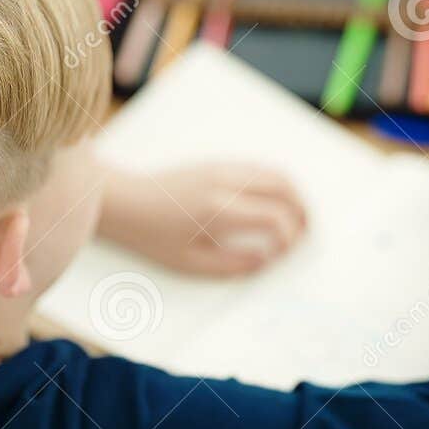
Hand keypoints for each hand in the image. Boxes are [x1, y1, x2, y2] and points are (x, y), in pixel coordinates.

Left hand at [98, 163, 307, 275]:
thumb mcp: (189, 262)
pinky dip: (275, 183)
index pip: (274, 218)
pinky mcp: (217, 163)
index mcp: (219, 210)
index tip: (284, 253)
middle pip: (283, 188)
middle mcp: (225, 183)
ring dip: (293, 194)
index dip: (289, 238)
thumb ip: (232, 265)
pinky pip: (258, 168)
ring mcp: (222, 168)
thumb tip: (265, 261)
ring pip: (274, 173)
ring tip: (296, 217)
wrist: (123, 201)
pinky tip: (274, 202)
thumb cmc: (150, 234)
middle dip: (301, 211)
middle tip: (305, 232)